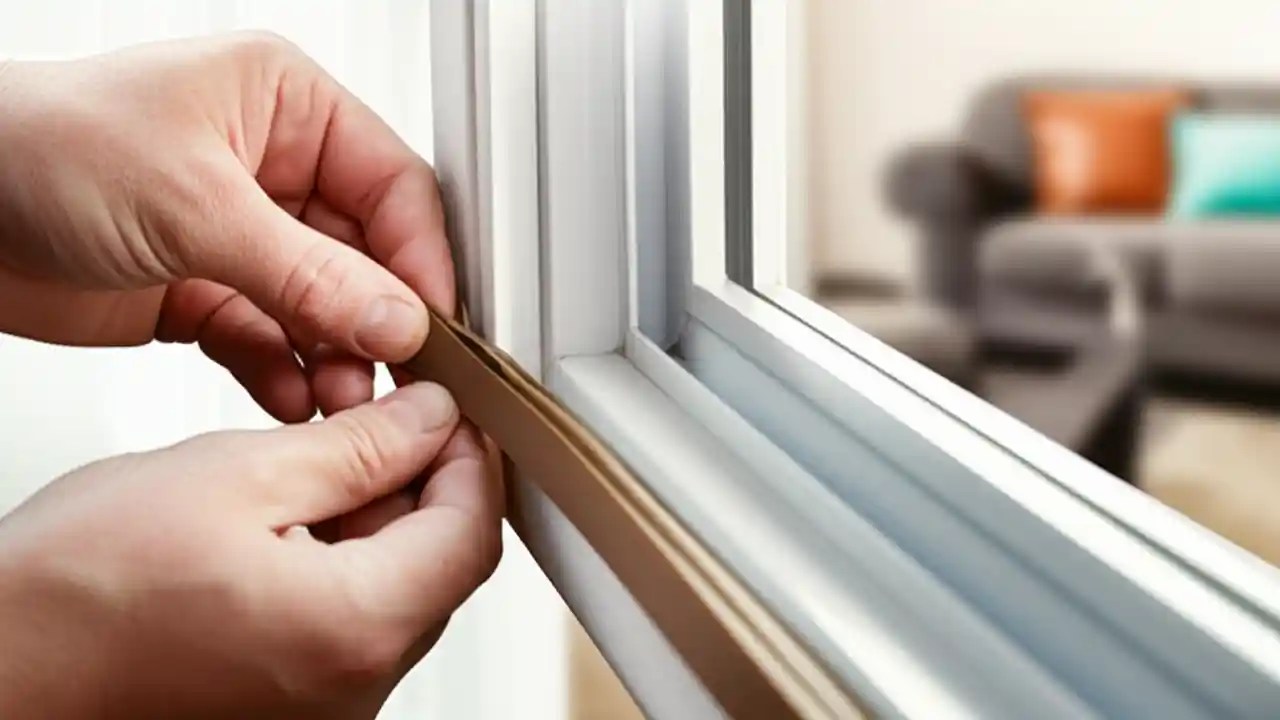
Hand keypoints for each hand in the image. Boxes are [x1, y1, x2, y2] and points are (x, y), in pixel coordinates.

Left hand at [0, 33, 452, 419]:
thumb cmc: (37, 147)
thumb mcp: (193, 204)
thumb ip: (307, 272)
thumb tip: (397, 319)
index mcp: (285, 107)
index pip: (394, 186)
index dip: (421, 259)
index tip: (431, 325)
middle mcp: (271, 168)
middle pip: (367, 255)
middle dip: (377, 320)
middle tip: (392, 374)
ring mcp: (240, 234)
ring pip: (324, 306)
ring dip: (335, 356)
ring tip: (339, 396)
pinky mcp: (207, 292)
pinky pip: (271, 339)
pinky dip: (284, 374)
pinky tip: (292, 398)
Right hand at [0, 383, 502, 719]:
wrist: (2, 675)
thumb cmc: (75, 594)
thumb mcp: (234, 476)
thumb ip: (357, 447)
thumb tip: (430, 420)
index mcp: (352, 628)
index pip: (470, 532)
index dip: (471, 457)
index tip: (451, 410)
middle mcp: (353, 687)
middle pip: (442, 567)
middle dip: (429, 484)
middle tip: (389, 420)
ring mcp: (325, 709)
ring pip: (400, 594)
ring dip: (385, 521)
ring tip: (327, 461)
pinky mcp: (293, 710)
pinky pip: (354, 627)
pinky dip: (348, 564)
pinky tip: (297, 519)